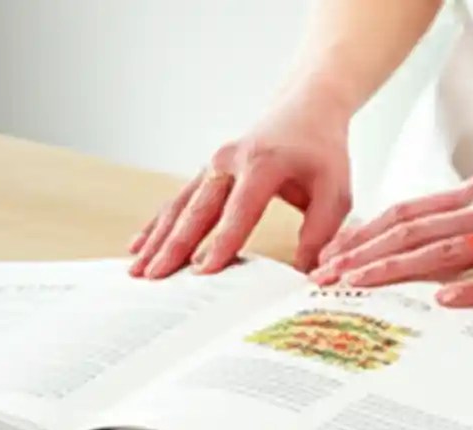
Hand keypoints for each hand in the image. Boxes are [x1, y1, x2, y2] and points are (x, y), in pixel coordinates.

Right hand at [129, 93, 352, 278]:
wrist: (305, 110)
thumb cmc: (322, 153)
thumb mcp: (336, 191)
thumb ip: (321, 232)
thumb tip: (306, 273)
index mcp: (262, 165)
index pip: (238, 212)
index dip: (220, 244)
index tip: (203, 272)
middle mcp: (229, 162)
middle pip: (197, 211)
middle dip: (174, 246)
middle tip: (155, 277)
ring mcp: (213, 166)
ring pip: (180, 207)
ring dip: (157, 239)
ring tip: (137, 269)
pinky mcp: (206, 172)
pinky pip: (178, 201)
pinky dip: (157, 225)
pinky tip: (138, 245)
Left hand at [311, 145, 472, 306]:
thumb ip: (471, 218)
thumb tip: (433, 241)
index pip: (406, 213)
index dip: (364, 234)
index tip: (331, 255)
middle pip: (411, 231)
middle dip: (362, 255)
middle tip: (324, 278)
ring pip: (445, 252)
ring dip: (396, 269)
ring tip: (359, 285)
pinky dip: (472, 291)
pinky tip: (443, 304)